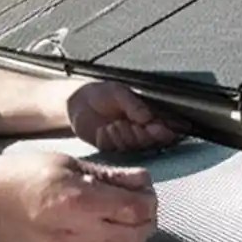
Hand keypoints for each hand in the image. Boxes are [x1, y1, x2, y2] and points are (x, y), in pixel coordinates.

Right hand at [0, 152, 156, 241]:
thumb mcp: (67, 163)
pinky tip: (91, 228)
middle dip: (145, 221)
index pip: (136, 211)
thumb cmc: (19, 176)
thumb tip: (141, 182)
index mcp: (78, 202)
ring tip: (116, 215)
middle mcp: (74, 234)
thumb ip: (109, 176)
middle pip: (134, 238)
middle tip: (141, 206)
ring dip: (126, 235)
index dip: (149, 201)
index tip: (146, 192)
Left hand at [67, 80, 184, 152]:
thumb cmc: (102, 93)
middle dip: (141, 135)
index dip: (162, 132)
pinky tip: (102, 130)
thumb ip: (134, 105)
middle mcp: (138, 129)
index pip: (162, 128)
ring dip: (122, 136)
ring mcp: (124, 139)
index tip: (156, 128)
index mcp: (146, 116)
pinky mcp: (110, 147)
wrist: (79, 102)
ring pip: (131, 146)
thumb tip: (148, 116)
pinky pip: (113, 148)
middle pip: (149, 141)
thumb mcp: (119, 92)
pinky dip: (107, 139)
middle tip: (131, 125)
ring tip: (112, 124)